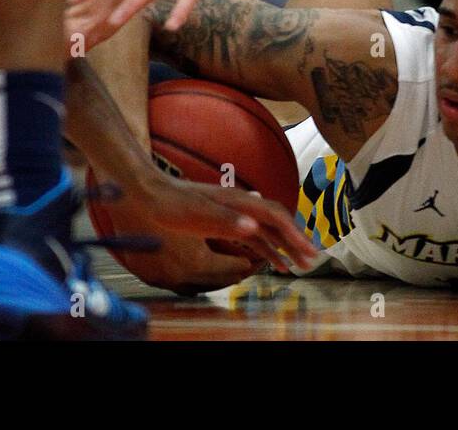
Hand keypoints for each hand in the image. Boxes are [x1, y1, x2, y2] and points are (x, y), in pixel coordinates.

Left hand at [110, 173, 316, 286]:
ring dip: (284, 247)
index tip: (307, 252)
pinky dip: (266, 249)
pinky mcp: (223, 221)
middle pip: (277, 222)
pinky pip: (253, 236)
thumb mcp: (194, 215)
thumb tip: (254, 229)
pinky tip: (271, 261)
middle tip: (311, 261)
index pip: (275, 216)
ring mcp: (233, 212)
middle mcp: (240, 205)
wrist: (146, 192)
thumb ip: (224, 222)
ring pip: (267, 230)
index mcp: (238, 202)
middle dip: (296, 241)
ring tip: (297, 265)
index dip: (294, 234)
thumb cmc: (168, 205)